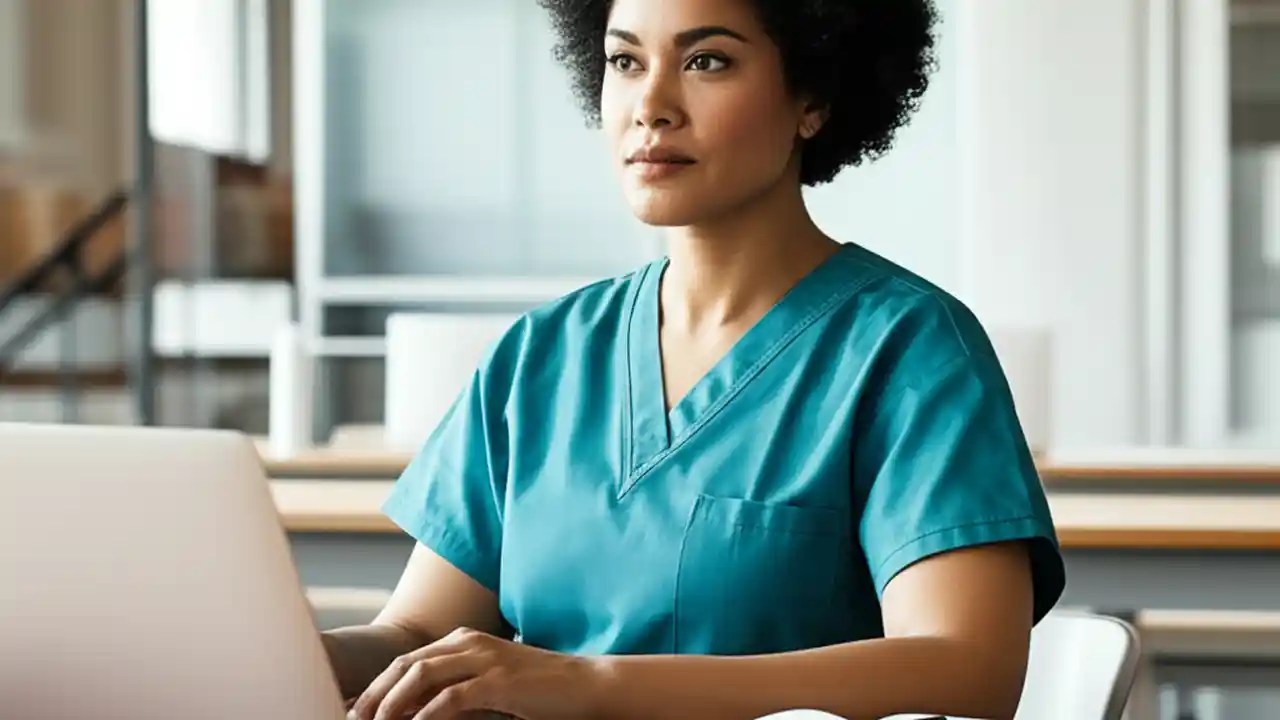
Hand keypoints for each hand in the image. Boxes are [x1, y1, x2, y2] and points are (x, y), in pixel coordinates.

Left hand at [346, 627, 604, 719]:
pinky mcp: (500, 680)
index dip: (377, 686)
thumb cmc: (539, 691)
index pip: (407, 661)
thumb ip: (454, 693)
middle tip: (354, 719)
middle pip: (406, 665)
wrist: (587, 686)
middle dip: (374, 694)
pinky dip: (427, 714)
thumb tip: (415, 714)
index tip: (356, 711)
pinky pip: (452, 697)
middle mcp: (469, 643)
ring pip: (421, 675)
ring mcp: (485, 659)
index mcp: (464, 640)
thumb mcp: (489, 689)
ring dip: (392, 703)